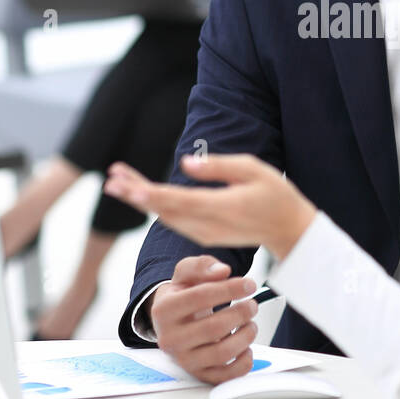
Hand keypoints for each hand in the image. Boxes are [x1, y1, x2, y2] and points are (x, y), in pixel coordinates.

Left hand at [104, 154, 316, 258]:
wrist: (288, 230)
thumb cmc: (275, 195)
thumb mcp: (254, 169)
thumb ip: (219, 167)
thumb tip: (185, 163)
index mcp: (221, 207)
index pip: (178, 200)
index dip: (149, 193)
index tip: (126, 184)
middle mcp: (208, 225)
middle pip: (164, 210)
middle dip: (135, 194)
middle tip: (111, 178)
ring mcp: (205, 233)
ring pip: (165, 216)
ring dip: (141, 199)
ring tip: (118, 179)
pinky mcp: (204, 235)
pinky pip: (174, 220)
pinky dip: (155, 206)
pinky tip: (140, 192)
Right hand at [148, 255, 258, 384]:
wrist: (172, 321)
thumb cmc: (182, 296)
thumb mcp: (185, 273)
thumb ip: (202, 265)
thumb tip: (222, 271)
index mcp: (164, 310)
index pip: (200, 298)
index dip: (230, 289)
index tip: (249, 284)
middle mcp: (170, 338)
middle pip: (213, 328)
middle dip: (241, 313)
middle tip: (252, 305)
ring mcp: (184, 359)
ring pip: (221, 353)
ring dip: (245, 337)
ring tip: (251, 324)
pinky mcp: (198, 374)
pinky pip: (224, 376)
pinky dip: (243, 363)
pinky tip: (246, 348)